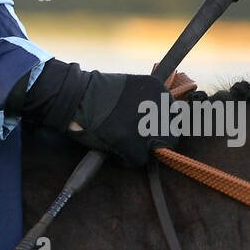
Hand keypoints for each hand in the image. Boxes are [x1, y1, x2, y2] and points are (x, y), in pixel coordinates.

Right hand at [11, 58, 181, 167]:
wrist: (74, 97)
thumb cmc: (95, 95)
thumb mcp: (131, 89)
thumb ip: (148, 102)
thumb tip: (157, 122)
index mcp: (158, 89)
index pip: (175, 115)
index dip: (161, 126)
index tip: (148, 131)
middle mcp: (157, 106)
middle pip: (172, 135)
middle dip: (157, 142)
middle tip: (138, 143)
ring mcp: (146, 125)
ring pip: (157, 150)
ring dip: (142, 151)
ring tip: (125, 146)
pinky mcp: (131, 142)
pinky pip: (139, 160)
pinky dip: (128, 160)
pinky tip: (116, 152)